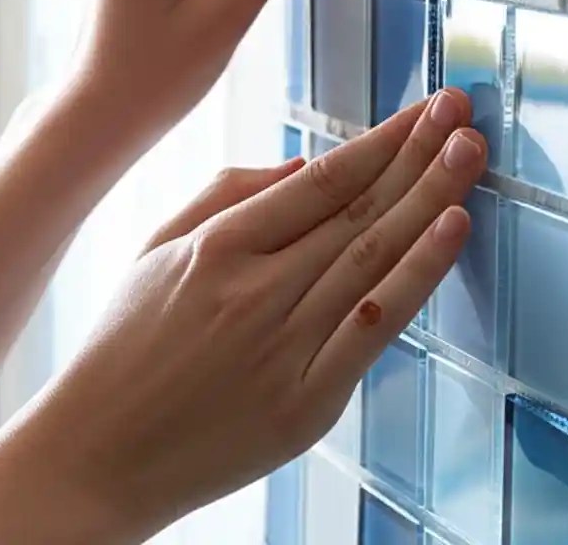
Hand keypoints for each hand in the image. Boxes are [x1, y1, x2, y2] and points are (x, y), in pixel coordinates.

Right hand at [0, 90, 485, 540]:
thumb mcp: (154, 252)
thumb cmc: (124, 351)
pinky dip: (418, 277)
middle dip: (419, 154)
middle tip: (462, 112)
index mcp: (217, 247)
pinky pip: (375, 328)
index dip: (381, 139)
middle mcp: (255, 289)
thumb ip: (226, 197)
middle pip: (357, 210)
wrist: (96, 457)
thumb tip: (303, 161)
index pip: (322, 179)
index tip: (424, 109)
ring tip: (470, 153)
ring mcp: (285, 346)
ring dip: (431, 199)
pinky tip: (452, 231)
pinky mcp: (308, 401)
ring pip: (374, 258)